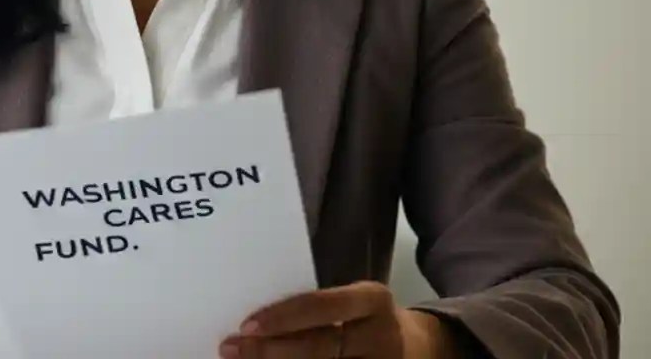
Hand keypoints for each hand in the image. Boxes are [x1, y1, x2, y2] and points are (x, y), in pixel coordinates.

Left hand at [219, 281, 456, 358]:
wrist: (419, 348)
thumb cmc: (365, 319)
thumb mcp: (353, 302)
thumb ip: (315, 308)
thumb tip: (254, 321)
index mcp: (372, 300)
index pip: (322, 305)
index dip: (283, 317)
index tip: (246, 325)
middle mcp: (380, 335)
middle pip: (319, 347)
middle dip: (270, 350)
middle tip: (231, 348)